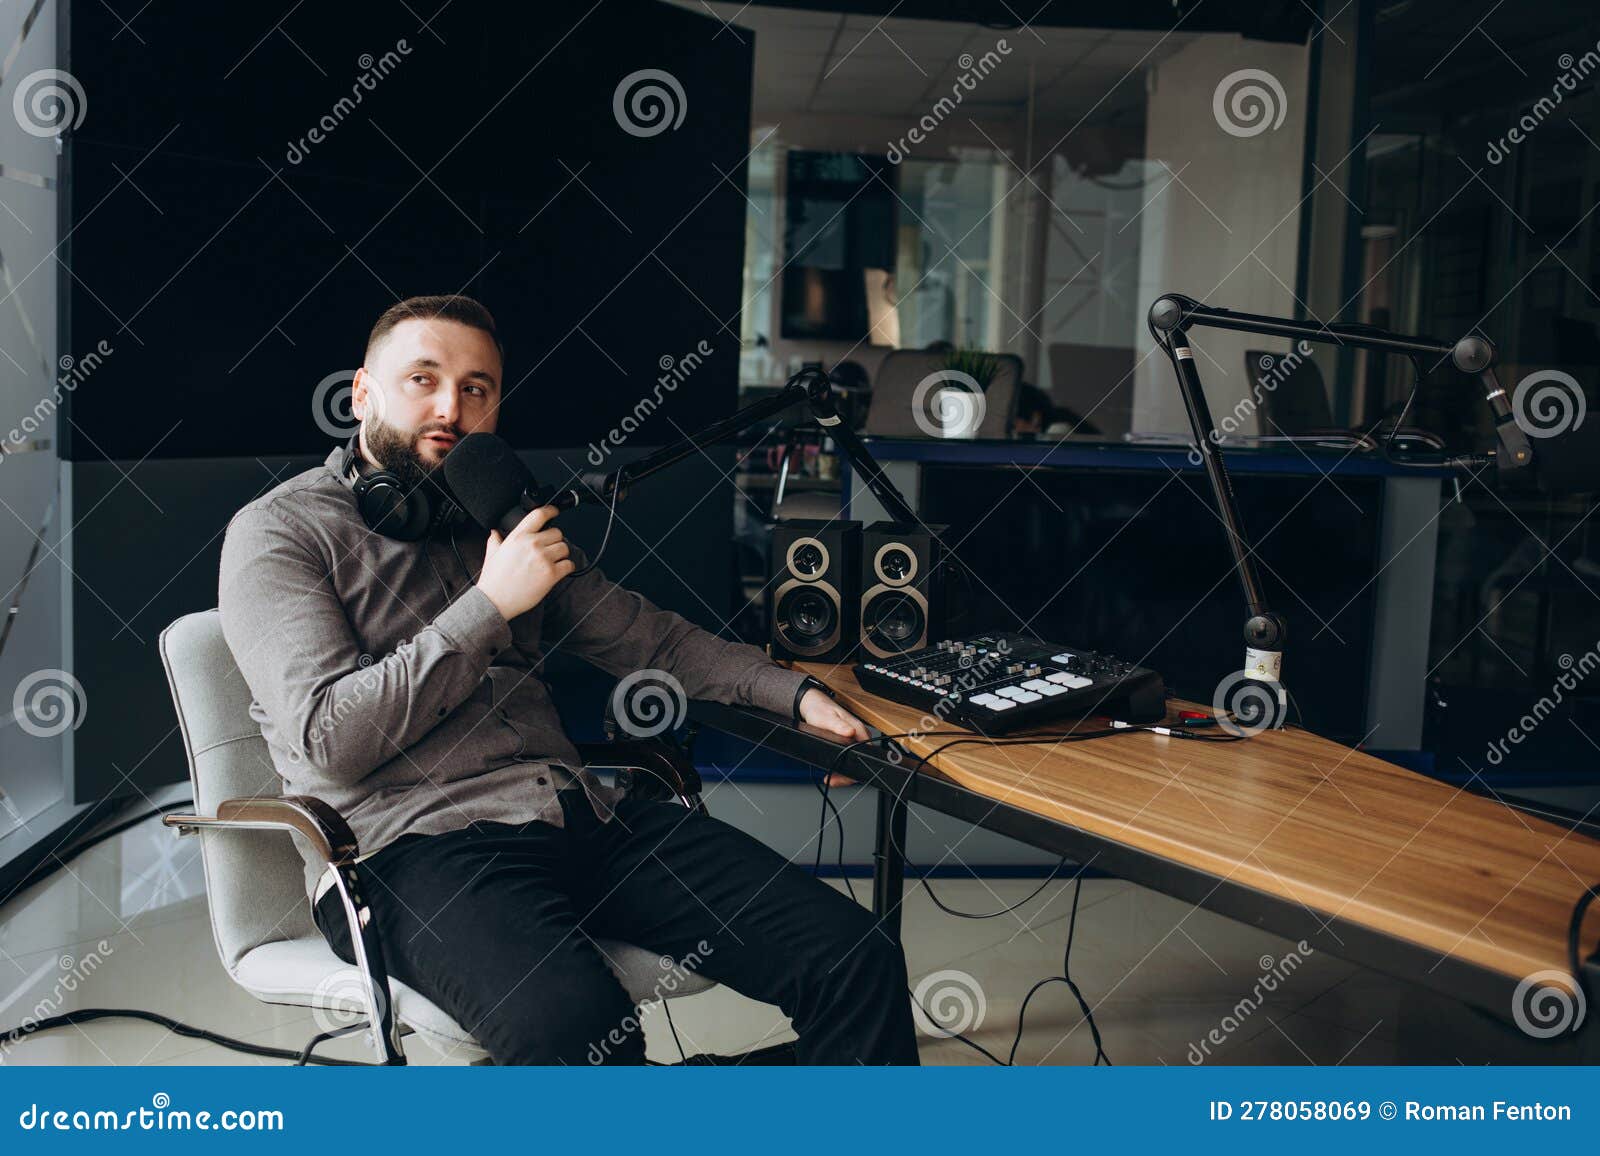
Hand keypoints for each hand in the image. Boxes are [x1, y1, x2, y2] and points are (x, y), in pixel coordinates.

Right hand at [475, 505, 574, 620]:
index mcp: (518, 537)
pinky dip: (567, 567)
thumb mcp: (492, 554)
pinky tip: (559, 570)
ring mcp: (543, 558)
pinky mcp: (551, 574)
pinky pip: (569, 565)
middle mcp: (532, 544)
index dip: (551, 510)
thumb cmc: (493, 580)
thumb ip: (495, 540)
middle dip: (555, 540)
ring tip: (553, 561)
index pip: (539, 514)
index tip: (555, 511)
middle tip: (549, 549)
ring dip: (562, 554)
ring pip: (565, 548)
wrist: (495, 600)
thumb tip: (495, 532)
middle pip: (557, 533)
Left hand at [799, 688, 867, 785]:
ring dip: (845, 773)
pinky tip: (833, 771)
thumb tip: (851, 732)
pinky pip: (850, 757)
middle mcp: (860, 735)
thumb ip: (839, 726)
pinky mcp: (850, 742)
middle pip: (862, 760)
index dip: (856, 768)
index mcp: (859, 730)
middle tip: (833, 781)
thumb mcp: (827, 719)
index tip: (842, 776)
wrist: (815, 705)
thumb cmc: (821, 710)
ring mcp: (856, 739)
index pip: (866, 754)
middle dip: (849, 775)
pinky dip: (842, 767)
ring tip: (831, 778)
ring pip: (856, 761)